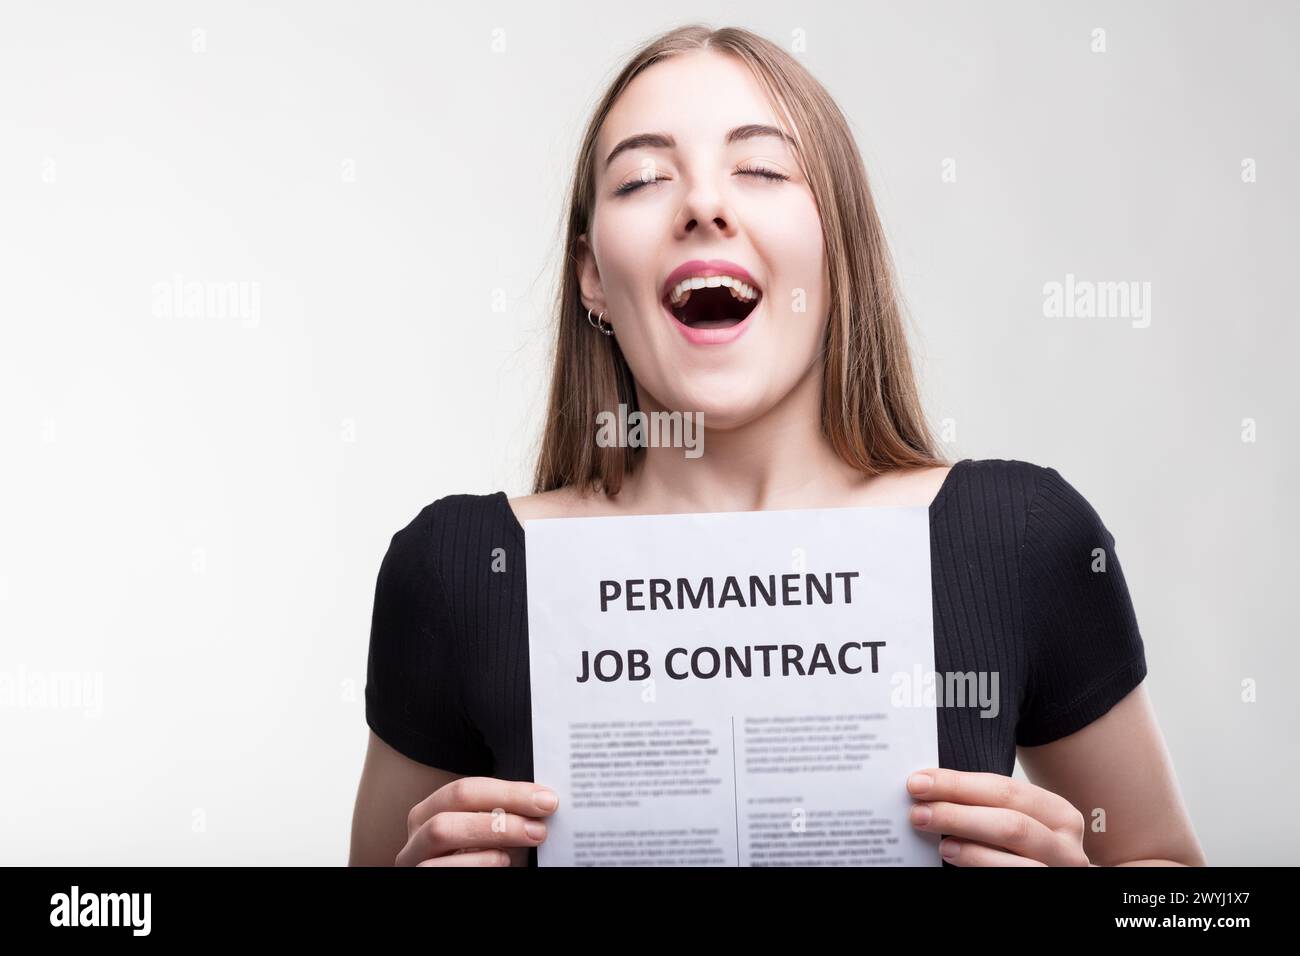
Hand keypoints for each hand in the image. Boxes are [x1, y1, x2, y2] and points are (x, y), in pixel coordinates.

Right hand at [396, 776, 558, 866]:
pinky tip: (502, 862)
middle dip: (501, 813)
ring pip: (441, 832)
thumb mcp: (495, 834)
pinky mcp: (419, 879)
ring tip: (526, 841)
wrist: (480, 879)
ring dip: (491, 834)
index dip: (508, 792)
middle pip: (453, 804)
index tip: (546, 799)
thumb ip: (509, 814)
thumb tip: (544, 798)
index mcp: (434, 811)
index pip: (466, 790)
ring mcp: (414, 860)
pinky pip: (440, 868)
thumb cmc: (484, 861)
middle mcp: (418, 834)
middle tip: (540, 826)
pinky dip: (477, 862)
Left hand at [906, 767, 1090, 865]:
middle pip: (1009, 823)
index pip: (1004, 789)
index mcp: (1058, 814)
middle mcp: (1065, 845)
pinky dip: (978, 865)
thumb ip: (984, 806)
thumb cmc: (1024, 852)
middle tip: (918, 812)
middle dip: (958, 814)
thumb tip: (929, 788)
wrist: (1042, 875)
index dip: (959, 784)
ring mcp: (1058, 872)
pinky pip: (1012, 877)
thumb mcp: (1015, 821)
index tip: (919, 782)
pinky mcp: (1047, 888)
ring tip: (938, 841)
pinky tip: (953, 857)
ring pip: (1014, 855)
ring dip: (969, 845)